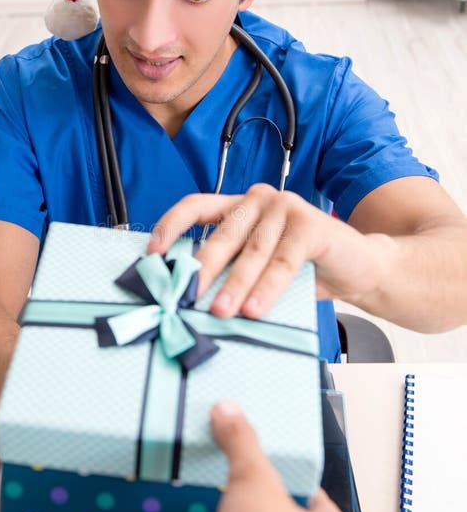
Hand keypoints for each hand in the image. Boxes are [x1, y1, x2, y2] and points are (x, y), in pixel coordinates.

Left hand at [147, 185, 395, 319]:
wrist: (358, 268)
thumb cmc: (305, 269)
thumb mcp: (260, 268)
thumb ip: (232, 270)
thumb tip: (188, 297)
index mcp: (241, 206)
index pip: (196, 206)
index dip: (171, 226)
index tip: (152, 253)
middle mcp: (260, 200)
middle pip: (222, 234)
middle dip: (201, 269)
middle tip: (184, 296)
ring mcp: (286, 208)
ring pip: (253, 251)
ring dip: (234, 284)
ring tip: (220, 312)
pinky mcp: (311, 224)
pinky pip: (283, 261)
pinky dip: (267, 287)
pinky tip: (255, 307)